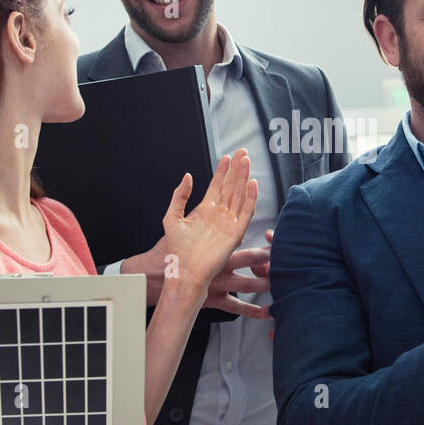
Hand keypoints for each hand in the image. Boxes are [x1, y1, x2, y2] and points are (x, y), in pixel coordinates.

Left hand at [122, 155, 267, 318]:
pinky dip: (250, 198)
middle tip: (243, 153)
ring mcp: (229, 223)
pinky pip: (246, 212)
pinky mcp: (236, 233)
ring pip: (239, 196)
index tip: (227, 156)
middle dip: (236, 170)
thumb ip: (179, 196)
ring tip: (247, 162)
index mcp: (205, 211)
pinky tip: (252, 183)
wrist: (185, 271)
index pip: (217, 186)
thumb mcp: (172, 218)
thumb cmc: (177, 250)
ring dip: (243, 178)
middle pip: (231, 187)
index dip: (222, 171)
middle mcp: (219, 215)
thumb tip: (188, 176)